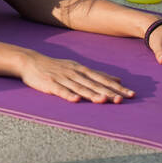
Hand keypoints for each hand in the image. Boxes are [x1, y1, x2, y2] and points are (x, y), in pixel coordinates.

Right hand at [17, 50, 133, 102]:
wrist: (30, 61)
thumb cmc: (57, 67)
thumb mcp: (78, 67)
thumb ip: (97, 74)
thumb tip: (118, 79)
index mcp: (82, 70)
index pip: (103, 79)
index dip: (117, 87)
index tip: (130, 94)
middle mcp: (75, 73)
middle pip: (94, 84)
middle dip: (109, 92)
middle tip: (123, 100)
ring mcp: (63, 78)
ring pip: (80, 88)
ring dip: (92, 94)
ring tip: (103, 101)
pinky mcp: (51, 84)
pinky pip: (61, 91)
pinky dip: (68, 95)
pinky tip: (76, 100)